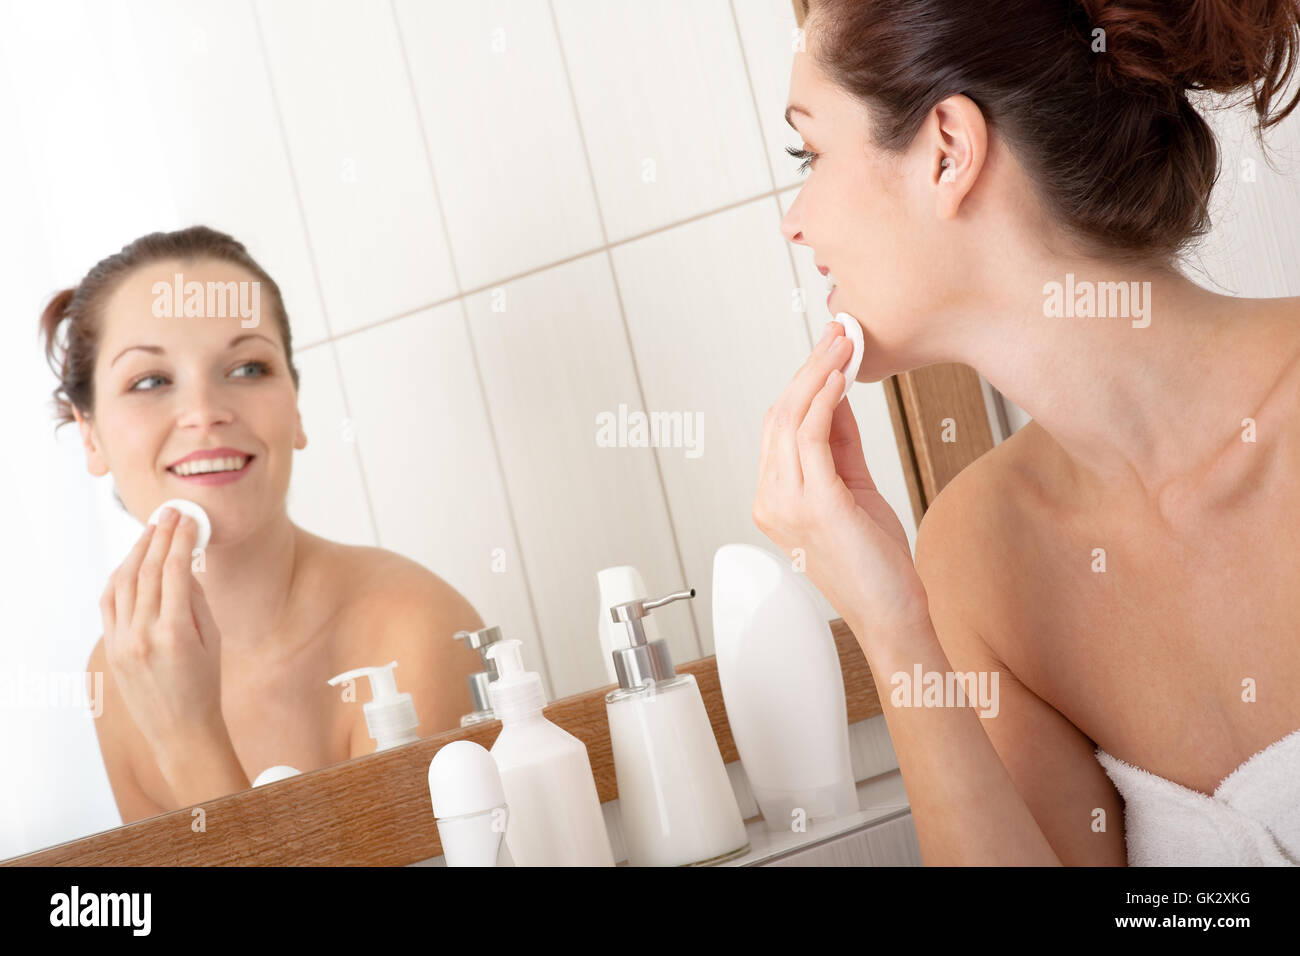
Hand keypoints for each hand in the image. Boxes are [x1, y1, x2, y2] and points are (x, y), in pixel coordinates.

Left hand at [100, 507, 225, 772]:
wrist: (180, 728)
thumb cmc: (205, 684)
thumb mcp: (212, 638)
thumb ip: (194, 599)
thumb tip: (183, 562)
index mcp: (175, 632)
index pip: (174, 571)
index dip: (181, 540)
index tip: (189, 520)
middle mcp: (143, 635)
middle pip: (147, 571)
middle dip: (159, 537)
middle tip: (170, 513)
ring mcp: (123, 642)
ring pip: (124, 582)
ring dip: (137, 551)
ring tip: (152, 530)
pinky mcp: (111, 648)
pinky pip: (110, 602)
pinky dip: (119, 577)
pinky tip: (131, 561)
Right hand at [753, 321, 930, 640]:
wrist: (892, 615)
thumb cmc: (876, 565)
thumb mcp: (853, 491)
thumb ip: (839, 446)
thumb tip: (835, 397)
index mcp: (774, 500)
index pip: (779, 428)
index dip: (802, 384)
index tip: (830, 352)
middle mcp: (771, 500)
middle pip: (779, 416)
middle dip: (809, 368)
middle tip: (837, 333)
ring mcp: (787, 503)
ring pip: (791, 419)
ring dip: (819, 373)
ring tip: (843, 342)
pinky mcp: (815, 504)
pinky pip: (811, 436)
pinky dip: (825, 399)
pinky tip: (842, 377)